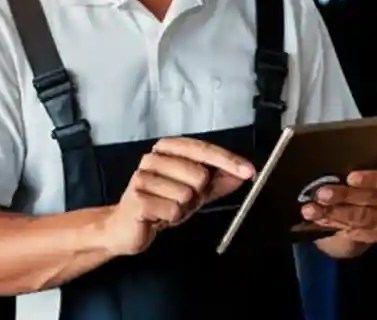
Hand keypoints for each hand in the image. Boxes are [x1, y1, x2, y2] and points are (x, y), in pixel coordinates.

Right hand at [106, 137, 254, 256]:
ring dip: (183, 208)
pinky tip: (158, 217)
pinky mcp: (137, 199)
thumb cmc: (161, 204)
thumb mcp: (195, 191)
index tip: (250, 172)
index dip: (229, 161)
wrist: (127, 227)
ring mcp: (142, 177)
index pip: (204, 149)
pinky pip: (173, 211)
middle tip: (184, 201)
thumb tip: (245, 173)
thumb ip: (219, 181)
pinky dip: (171, 218)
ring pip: (187, 194)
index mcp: (168, 149)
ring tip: (168, 208)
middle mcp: (153, 157)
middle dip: (198, 194)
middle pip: (199, 174)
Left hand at [301, 152, 376, 244]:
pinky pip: (356, 231)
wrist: (361, 205)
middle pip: (373, 196)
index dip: (371, 178)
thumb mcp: (362, 162)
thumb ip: (356, 158)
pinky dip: (332, 223)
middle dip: (344, 195)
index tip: (350, 177)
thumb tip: (328, 153)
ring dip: (334, 212)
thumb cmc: (360, 175)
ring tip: (312, 208)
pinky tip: (317, 218)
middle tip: (321, 193)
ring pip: (363, 216)